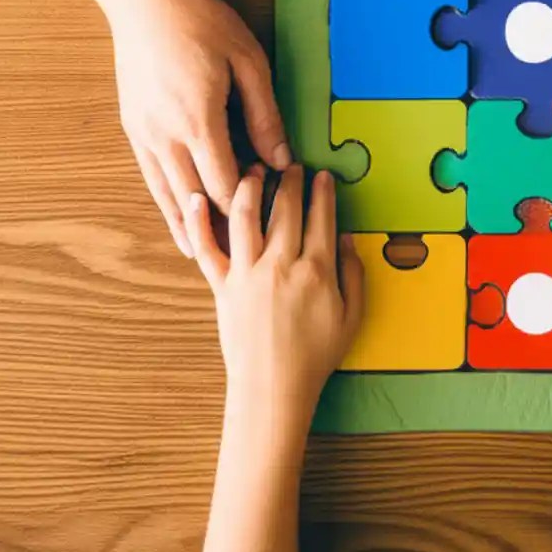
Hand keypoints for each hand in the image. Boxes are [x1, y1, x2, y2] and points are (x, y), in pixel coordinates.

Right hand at [107, 0, 289, 257]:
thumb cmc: (200, 21)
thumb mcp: (248, 61)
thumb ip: (264, 114)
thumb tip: (282, 158)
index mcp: (199, 119)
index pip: (227, 184)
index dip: (250, 204)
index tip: (272, 211)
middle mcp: (166, 135)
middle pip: (198, 198)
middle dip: (224, 227)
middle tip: (249, 250)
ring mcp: (145, 134)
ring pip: (170, 196)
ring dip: (191, 227)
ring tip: (209, 256)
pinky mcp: (133, 130)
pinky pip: (152, 179)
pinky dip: (168, 206)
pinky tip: (181, 223)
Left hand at [184, 165, 363, 407]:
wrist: (274, 386)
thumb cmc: (315, 356)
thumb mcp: (352, 317)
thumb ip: (354, 274)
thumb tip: (347, 238)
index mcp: (317, 270)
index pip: (321, 218)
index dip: (323, 192)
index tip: (323, 176)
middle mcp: (281, 264)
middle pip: (285, 208)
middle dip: (290, 180)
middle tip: (291, 164)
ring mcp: (248, 273)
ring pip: (246, 216)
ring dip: (250, 187)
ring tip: (253, 169)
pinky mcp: (223, 286)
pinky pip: (208, 249)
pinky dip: (200, 223)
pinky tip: (198, 199)